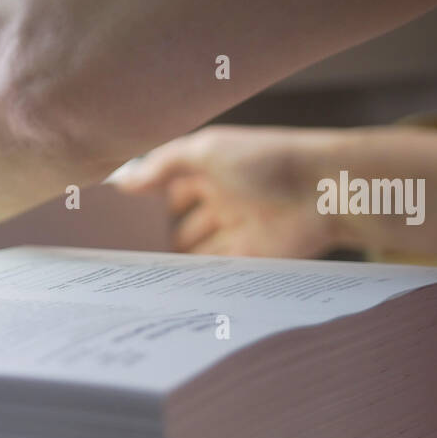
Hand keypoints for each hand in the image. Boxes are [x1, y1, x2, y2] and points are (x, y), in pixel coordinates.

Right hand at [111, 125, 361, 257]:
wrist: (325, 190)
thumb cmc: (268, 160)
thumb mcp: (207, 150)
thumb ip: (164, 165)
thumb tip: (125, 183)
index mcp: (210, 170)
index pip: (167, 188)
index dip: (143, 203)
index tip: (111, 220)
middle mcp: (221, 200)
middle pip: (179, 224)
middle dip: (153, 238)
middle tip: (116, 256)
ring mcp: (235, 230)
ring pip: (194, 251)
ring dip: (171, 262)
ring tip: (133, 277)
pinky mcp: (250, 258)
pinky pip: (215, 271)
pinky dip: (194, 279)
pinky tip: (166, 287)